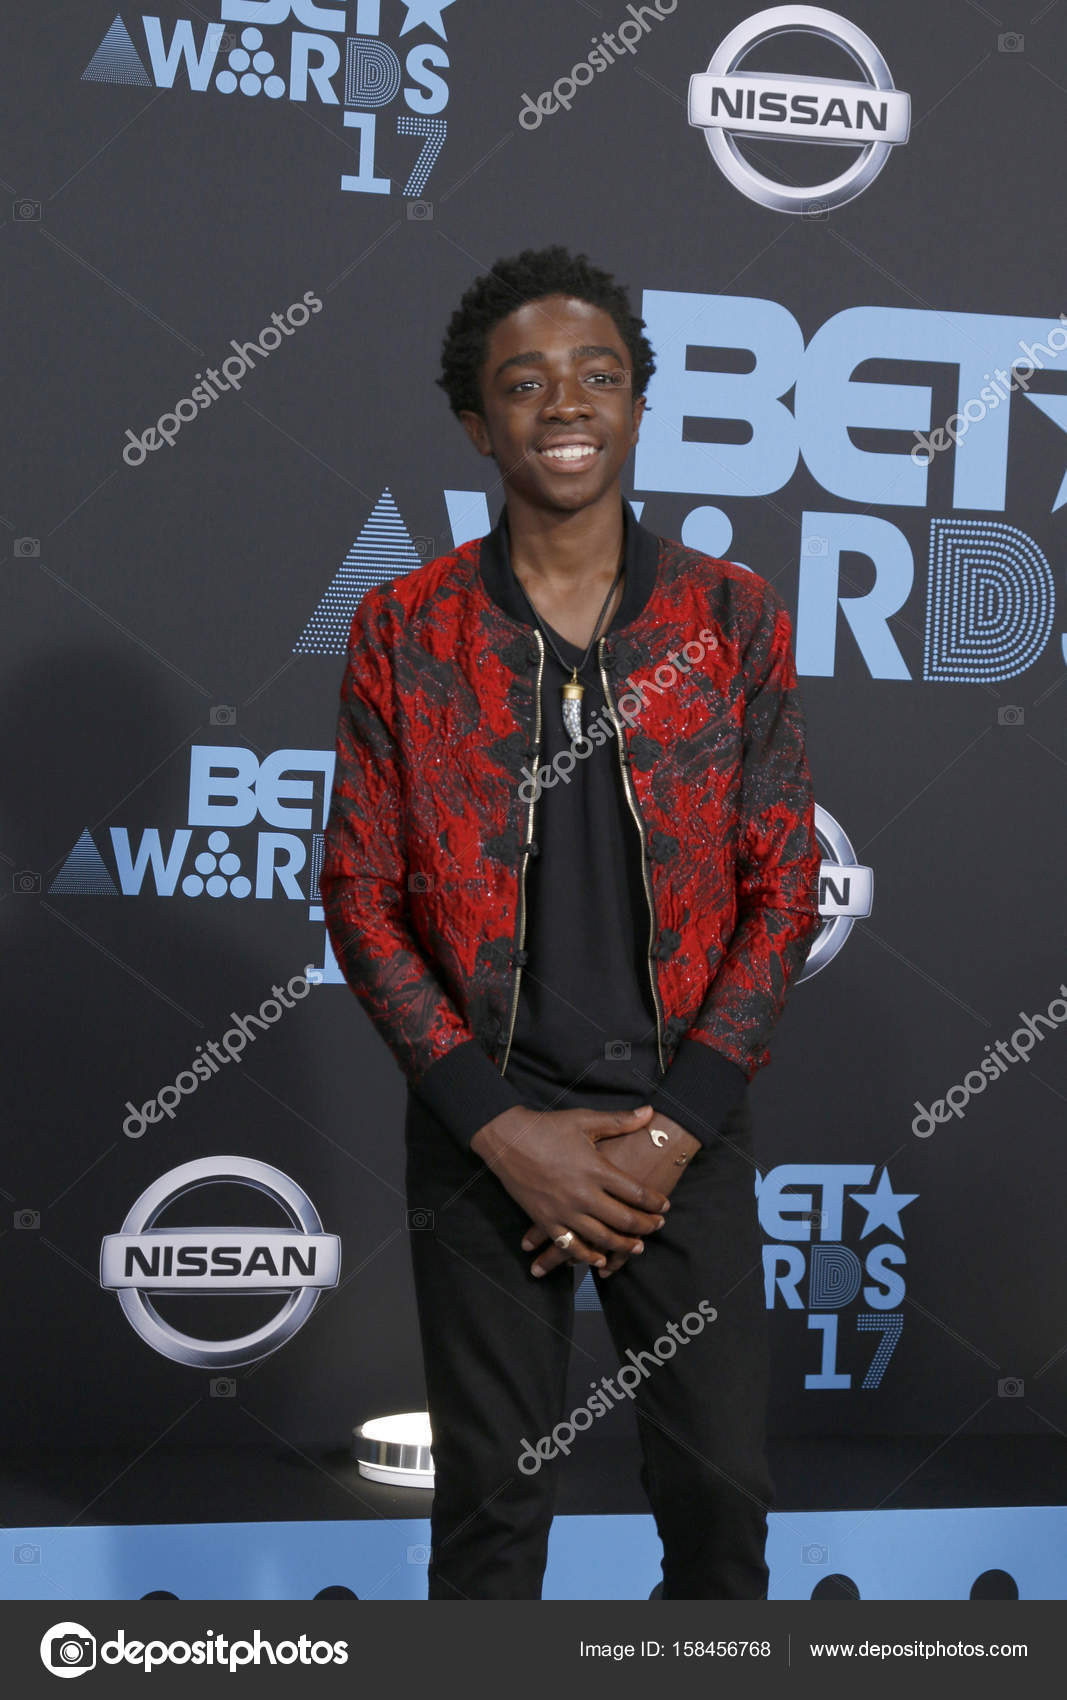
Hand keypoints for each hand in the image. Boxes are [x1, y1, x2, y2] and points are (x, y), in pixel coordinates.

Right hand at [470, 1103, 672, 1275]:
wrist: (506, 1138)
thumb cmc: (547, 1127)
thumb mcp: (584, 1120)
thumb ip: (619, 1121)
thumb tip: (650, 1112)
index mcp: (596, 1169)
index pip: (636, 1192)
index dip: (655, 1202)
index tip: (664, 1206)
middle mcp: (583, 1194)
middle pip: (624, 1219)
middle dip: (646, 1226)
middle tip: (658, 1227)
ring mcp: (563, 1210)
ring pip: (601, 1238)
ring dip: (623, 1245)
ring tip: (638, 1248)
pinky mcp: (545, 1220)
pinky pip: (571, 1246)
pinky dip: (587, 1256)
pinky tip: (600, 1260)